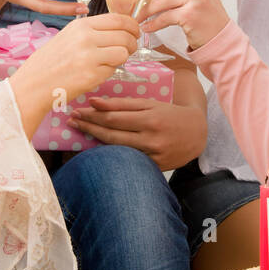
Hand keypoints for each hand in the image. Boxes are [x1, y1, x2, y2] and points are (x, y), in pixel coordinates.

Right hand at [11, 14, 138, 132]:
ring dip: (123, 58)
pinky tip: (96, 73)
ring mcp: (89, 57)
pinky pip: (113, 70)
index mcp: (81, 25)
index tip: (135, 32)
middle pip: (125, 36)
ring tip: (111, 62)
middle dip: (132, 44)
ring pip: (123, 53)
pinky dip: (109, 72)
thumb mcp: (69, 36)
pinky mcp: (92, 76)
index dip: (132, 26)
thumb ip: (93, 31)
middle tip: (128, 50)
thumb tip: (122, 29)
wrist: (33, 85)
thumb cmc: (51, 62)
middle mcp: (86, 38)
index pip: (118, 19)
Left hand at [71, 96, 207, 171]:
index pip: (113, 118)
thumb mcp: (150, 104)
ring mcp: (152, 155)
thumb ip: (123, 104)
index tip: (77, 111)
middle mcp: (150, 138)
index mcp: (149, 119)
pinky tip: (97, 149)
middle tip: (72, 121)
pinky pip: (128, 161)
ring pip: (117, 150)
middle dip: (89, 127)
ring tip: (79, 131)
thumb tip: (95, 102)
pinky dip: (112, 155)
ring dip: (95, 140)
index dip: (93, 115)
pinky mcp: (154, 167)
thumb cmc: (170, 114)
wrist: (197, 133)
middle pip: (111, 134)